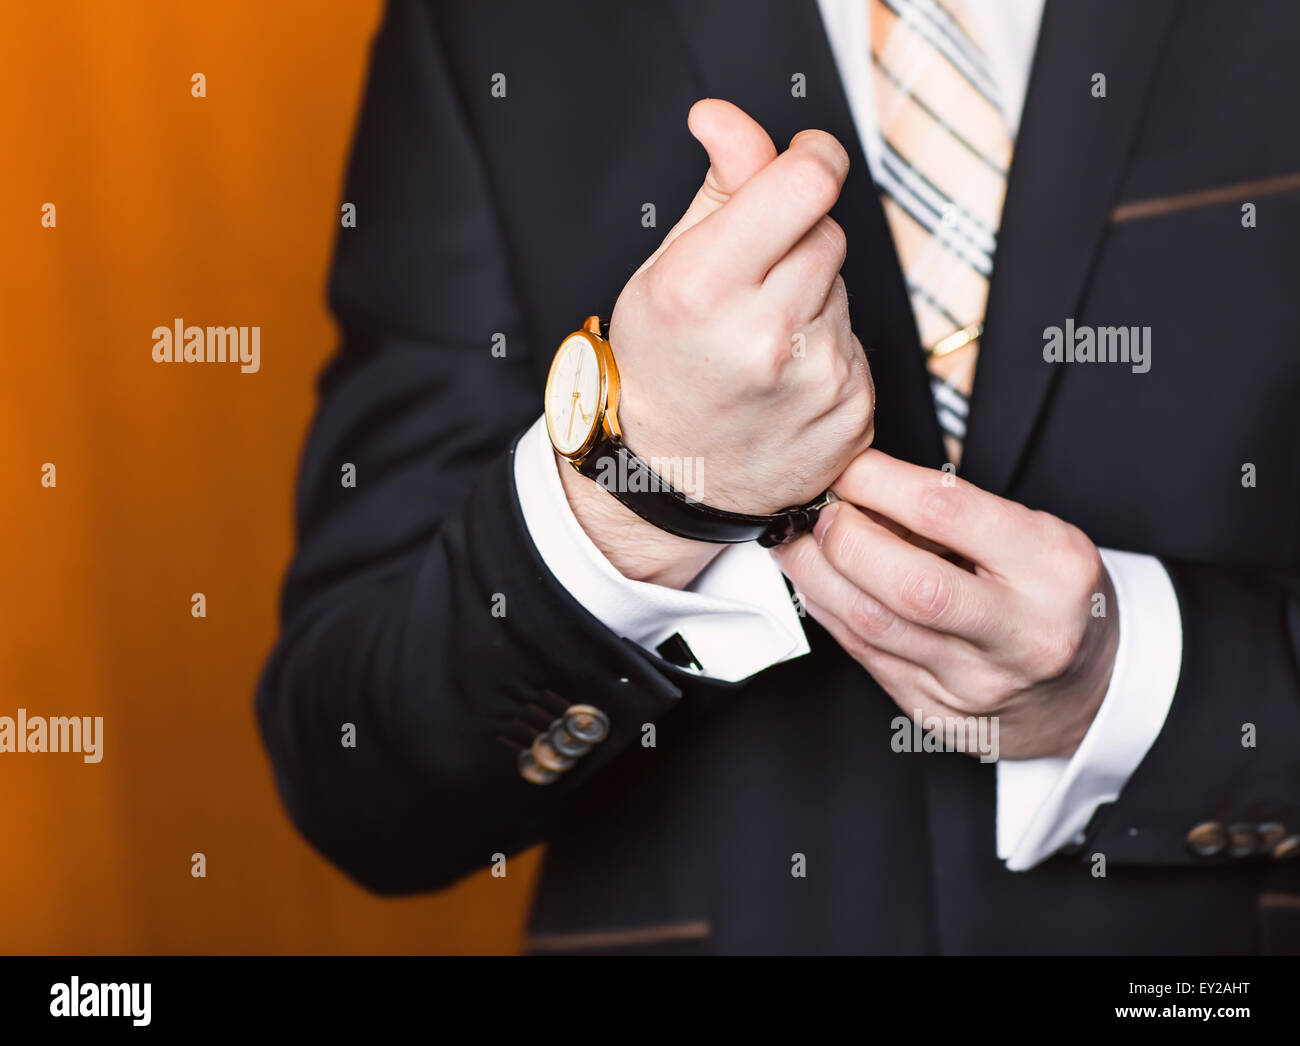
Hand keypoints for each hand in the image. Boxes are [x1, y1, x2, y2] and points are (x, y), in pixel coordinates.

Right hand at [559, 98, 874, 588]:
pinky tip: (785, 378)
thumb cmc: (659, 369)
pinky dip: (828, 351)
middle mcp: (763, 338)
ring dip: (812, 299)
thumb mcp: (664, 268)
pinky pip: (859, 343)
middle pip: (826, 233)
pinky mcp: (852, 412)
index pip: (806, 182)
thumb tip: (727, 120)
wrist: (671, 477)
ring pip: (843, 288)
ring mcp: (815, 382)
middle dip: (795, 244)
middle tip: (751, 288)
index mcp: (703, 290)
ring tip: (761, 342)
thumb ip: (717, 185)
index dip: (811, 159)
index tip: (804, 164)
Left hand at [771, 451, 1118, 759]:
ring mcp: (977, 684)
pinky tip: (818, 584)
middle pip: (909, 585)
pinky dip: (830, 612)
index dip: (879, 483)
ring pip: (873, 627)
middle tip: (817, 512)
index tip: (845, 468)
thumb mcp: (1032, 537)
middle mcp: (1020, 634)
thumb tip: (860, 485)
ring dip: (817, 575)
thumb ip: (953, 514)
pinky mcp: (939, 714)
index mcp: (1052, 569)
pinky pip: (865, 657)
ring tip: (797, 541)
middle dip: (845, 539)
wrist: (1086, 692)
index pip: (947, 513)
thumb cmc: (1050, 598)